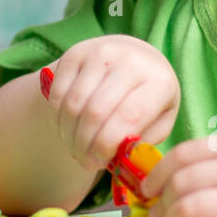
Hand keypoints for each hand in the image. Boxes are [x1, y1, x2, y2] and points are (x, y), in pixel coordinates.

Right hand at [41, 34, 179, 170]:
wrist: (135, 57)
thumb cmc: (149, 98)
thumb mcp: (159, 121)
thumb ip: (141, 143)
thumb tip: (115, 160)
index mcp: (159, 81)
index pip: (127, 118)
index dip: (107, 146)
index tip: (98, 163)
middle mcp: (130, 61)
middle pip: (96, 112)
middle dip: (84, 145)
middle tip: (84, 161)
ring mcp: (100, 53)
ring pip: (73, 104)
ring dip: (69, 134)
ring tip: (74, 148)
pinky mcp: (76, 53)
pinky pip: (58, 93)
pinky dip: (57, 118)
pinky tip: (66, 129)